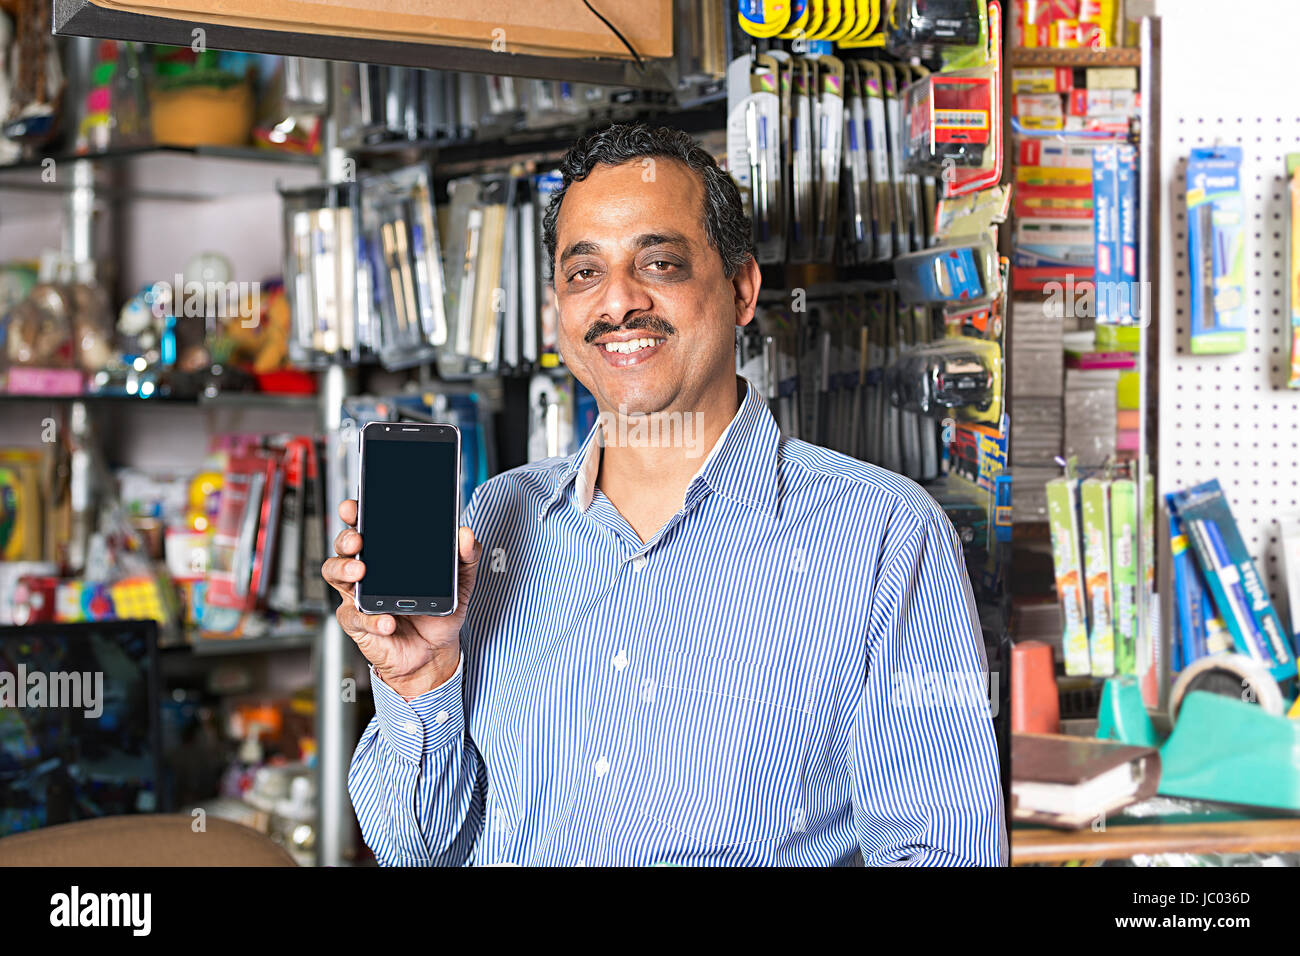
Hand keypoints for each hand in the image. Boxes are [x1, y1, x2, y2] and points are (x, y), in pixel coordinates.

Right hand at [322, 499, 481, 698]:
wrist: (434, 652)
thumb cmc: (438, 611)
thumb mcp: (459, 582)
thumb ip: (465, 557)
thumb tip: (466, 535)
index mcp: (387, 553)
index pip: (367, 525)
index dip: (356, 513)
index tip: (356, 506)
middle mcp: (368, 570)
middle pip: (344, 545)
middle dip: (346, 537)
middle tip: (359, 539)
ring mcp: (359, 595)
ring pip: (335, 574)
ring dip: (344, 569)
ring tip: (361, 571)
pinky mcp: (359, 623)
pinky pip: (355, 617)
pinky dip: (371, 618)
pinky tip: (387, 620)